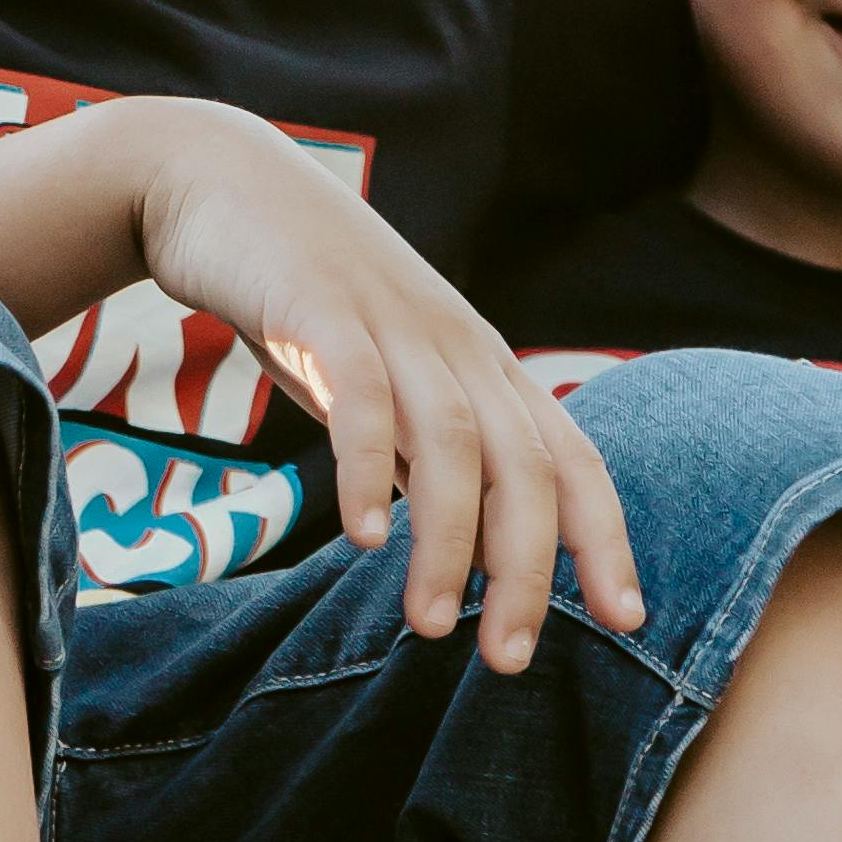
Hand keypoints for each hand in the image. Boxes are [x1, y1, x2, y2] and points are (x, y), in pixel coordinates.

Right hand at [129, 107, 641, 670]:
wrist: (216, 180)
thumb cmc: (303, 298)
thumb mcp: (383, 378)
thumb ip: (421, 449)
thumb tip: (458, 541)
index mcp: (481, 365)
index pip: (570, 459)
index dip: (604, 539)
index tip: (626, 621)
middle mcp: (456, 346)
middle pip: (523, 468)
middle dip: (527, 572)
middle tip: (508, 661)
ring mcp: (394, 324)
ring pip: (452, 443)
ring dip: (450, 543)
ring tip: (433, 626)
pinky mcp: (322, 309)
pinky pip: (362, 396)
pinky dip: (369, 469)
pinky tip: (363, 536)